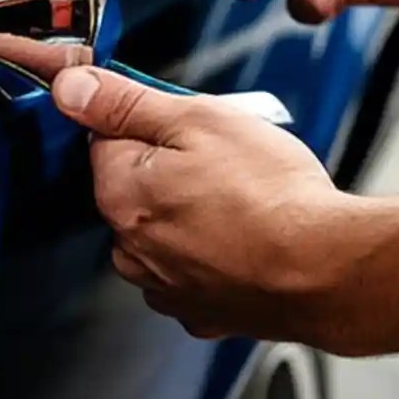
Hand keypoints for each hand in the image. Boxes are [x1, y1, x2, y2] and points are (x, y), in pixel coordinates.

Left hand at [51, 65, 374, 342]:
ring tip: (244, 201)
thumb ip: (125, 103)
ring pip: (166, 230)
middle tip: (225, 161)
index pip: (106, 141)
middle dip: (172, 169)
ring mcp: (166, 286)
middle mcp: (131, 248)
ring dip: (192, 213)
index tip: (185, 125)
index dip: (149, 123)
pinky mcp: (202, 311)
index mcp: (119, 194)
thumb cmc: (271, 196)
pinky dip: (215, 253)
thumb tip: (70, 87)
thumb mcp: (197, 119)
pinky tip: (248, 238)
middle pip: (136, 187)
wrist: (328, 270)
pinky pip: (195, 269)